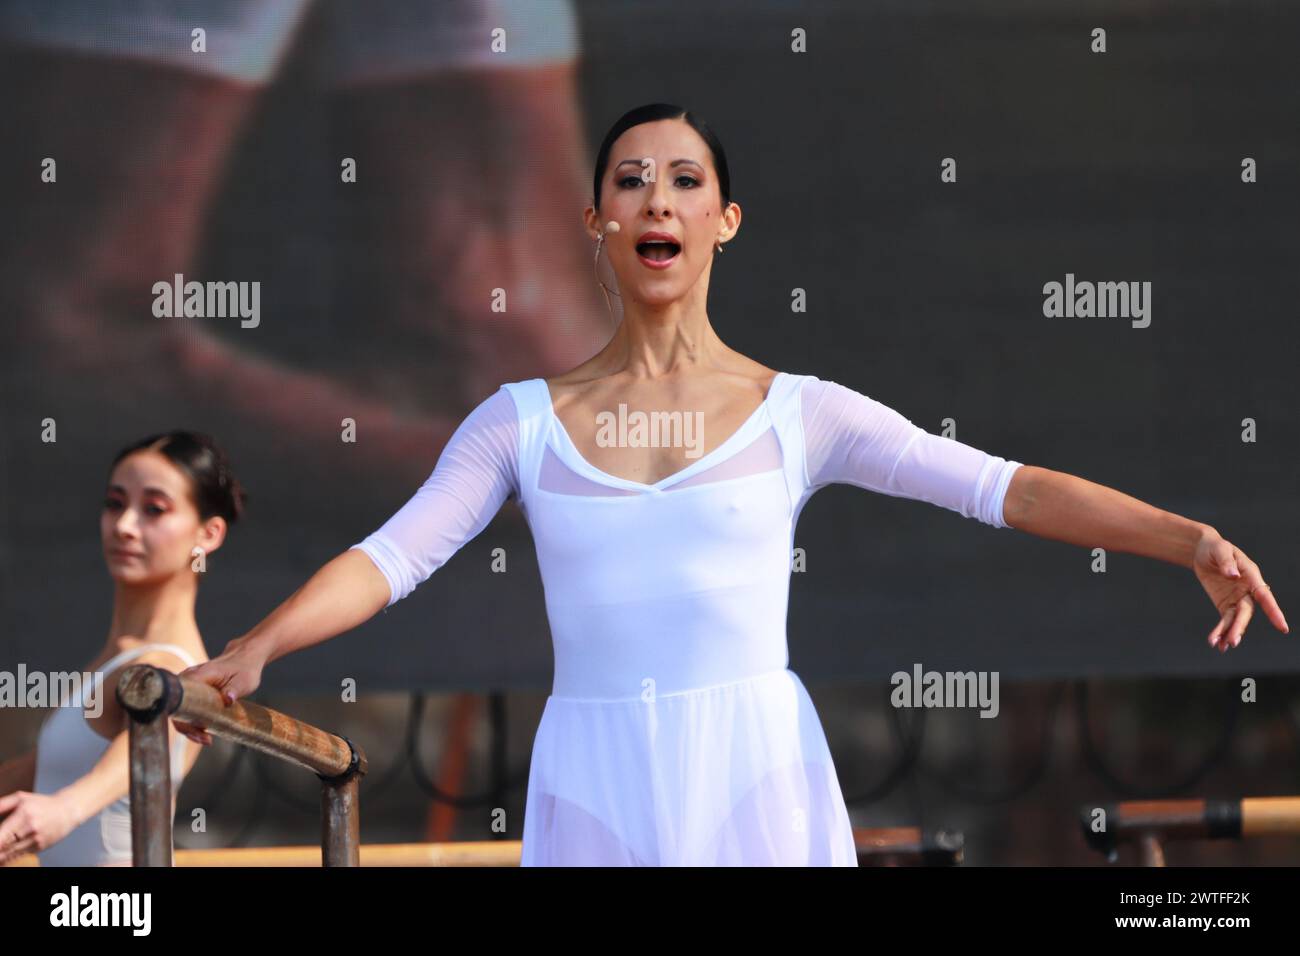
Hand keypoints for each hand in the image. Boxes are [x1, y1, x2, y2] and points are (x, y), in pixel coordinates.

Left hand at [0, 791, 77, 863]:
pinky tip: (4, 856)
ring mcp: (36, 838)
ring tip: (0, 852)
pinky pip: (19, 855)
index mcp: (24, 813)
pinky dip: (9, 857)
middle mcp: (31, 827)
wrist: (67, 811)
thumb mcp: (22, 798)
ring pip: (10, 853)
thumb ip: (2, 804)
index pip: (1, 836)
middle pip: (4, 847)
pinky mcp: (40, 847)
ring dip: (1, 855)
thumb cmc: (43, 804)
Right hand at [173, 636, 267, 745]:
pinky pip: (187, 707)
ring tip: (206, 739)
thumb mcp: (244, 680)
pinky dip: (193, 720)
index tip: (201, 732)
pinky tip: (204, 731)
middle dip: (188, 728)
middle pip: (178, 709)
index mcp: (198, 676)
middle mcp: (188, 679)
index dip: (186, 721)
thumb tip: (228, 699)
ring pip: (181, 710)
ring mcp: (189, 684)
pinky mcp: (193, 690)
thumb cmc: (245, 668)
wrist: (245, 657)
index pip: (181, 702)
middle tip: (206, 740)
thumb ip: (234, 689)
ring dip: (190, 726)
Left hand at [1192, 532, 1288, 651]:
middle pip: (1247, 612)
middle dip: (1240, 627)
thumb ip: (1226, 562)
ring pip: (1236, 619)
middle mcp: (1247, 590)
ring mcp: (1236, 598)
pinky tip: (1215, 642)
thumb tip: (1233, 574)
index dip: (1273, 611)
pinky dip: (1220, 631)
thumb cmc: (1216, 547)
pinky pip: (1225, 620)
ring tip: (1222, 646)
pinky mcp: (1225, 604)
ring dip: (1229, 633)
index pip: (1264, 595)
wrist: (1202, 552)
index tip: (1282, 627)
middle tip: (1233, 641)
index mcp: (1251, 576)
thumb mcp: (1220, 550)